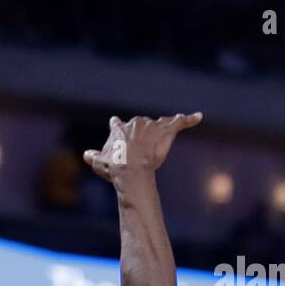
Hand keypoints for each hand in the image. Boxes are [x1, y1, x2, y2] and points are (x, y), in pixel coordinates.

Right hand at [84, 112, 202, 184]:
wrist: (132, 168)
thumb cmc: (115, 167)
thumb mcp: (101, 164)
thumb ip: (94, 157)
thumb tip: (86, 154)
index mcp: (118, 129)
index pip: (117, 124)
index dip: (118, 127)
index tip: (116, 125)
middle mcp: (135, 122)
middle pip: (140, 124)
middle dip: (142, 133)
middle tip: (143, 148)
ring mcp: (151, 125)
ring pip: (159, 123)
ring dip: (161, 128)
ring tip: (166, 130)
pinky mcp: (167, 129)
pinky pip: (179, 122)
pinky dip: (189, 119)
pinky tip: (198, 117)